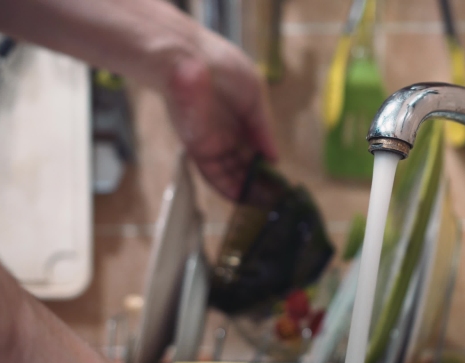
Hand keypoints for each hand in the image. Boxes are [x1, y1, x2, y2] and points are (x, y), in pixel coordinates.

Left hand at [164, 29, 277, 199]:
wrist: (187, 59)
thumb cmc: (221, 65)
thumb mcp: (255, 94)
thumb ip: (263, 127)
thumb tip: (273, 155)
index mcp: (242, 117)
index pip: (255, 148)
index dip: (266, 164)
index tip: (277, 179)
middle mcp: (227, 132)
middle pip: (242, 164)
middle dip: (255, 181)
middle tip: (269, 197)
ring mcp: (212, 141)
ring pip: (228, 172)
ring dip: (242, 188)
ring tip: (258, 201)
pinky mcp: (196, 147)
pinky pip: (211, 172)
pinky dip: (224, 186)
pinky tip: (240, 196)